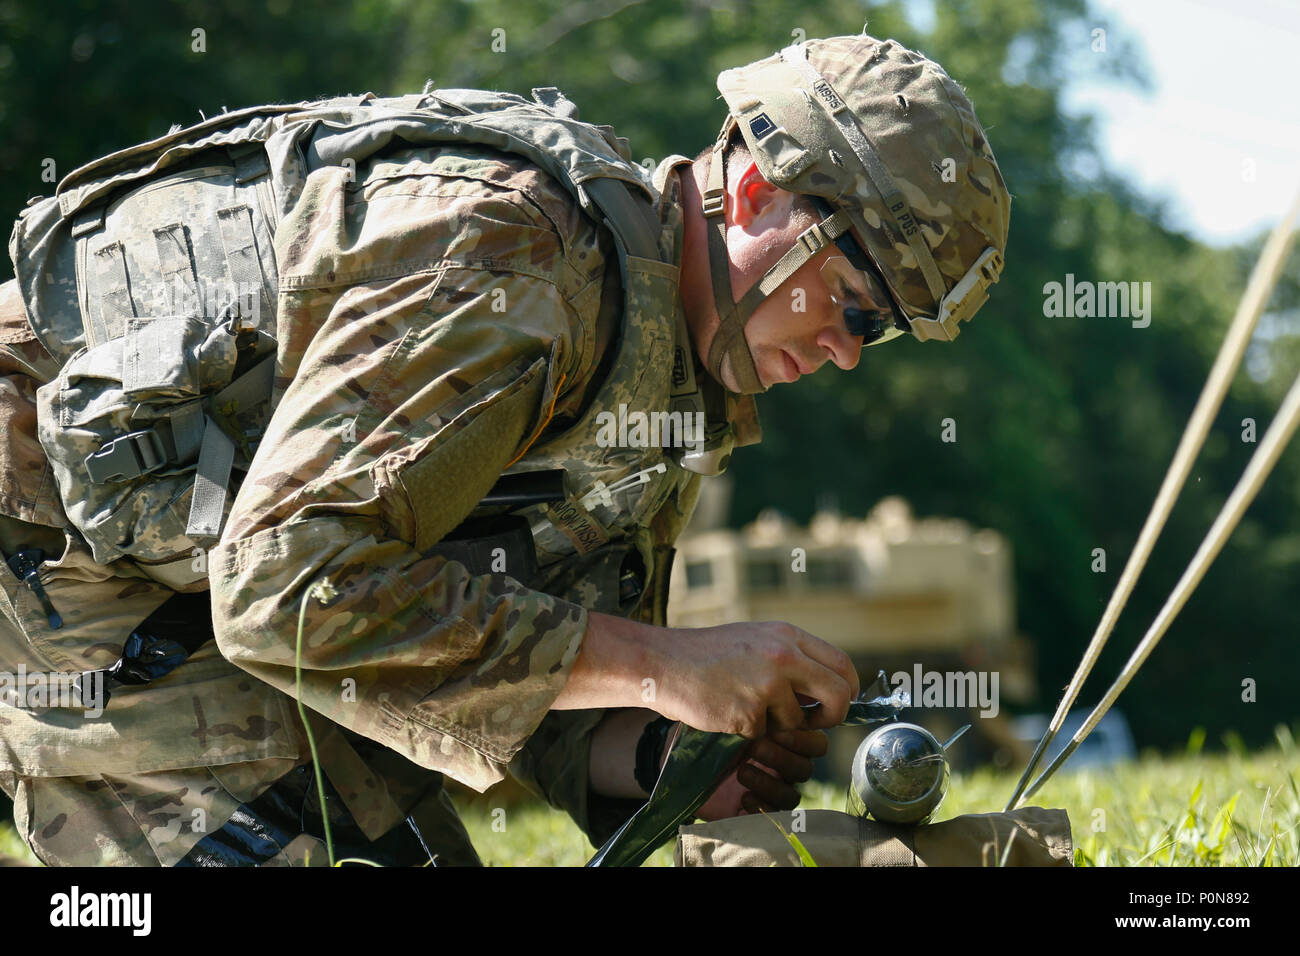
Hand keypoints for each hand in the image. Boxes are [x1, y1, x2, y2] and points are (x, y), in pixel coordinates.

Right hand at [654, 621, 858, 737]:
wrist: (665, 663)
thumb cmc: (709, 654)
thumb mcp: (757, 640)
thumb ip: (792, 657)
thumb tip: (827, 686)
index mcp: (788, 636)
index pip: (842, 664)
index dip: (847, 689)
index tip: (839, 702)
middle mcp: (783, 657)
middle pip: (838, 695)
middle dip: (832, 715)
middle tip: (814, 722)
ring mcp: (767, 686)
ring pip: (797, 721)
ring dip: (776, 724)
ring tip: (744, 704)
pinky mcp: (749, 713)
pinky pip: (764, 734)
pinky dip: (748, 730)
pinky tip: (727, 710)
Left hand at [696, 727, 828, 820]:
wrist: (682, 753)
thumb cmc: (710, 726)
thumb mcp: (734, 715)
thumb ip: (758, 714)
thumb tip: (770, 718)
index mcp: (785, 740)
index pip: (817, 744)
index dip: (802, 740)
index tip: (775, 728)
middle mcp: (782, 766)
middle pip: (805, 769)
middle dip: (781, 758)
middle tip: (753, 746)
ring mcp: (770, 789)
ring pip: (792, 795)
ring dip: (769, 783)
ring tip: (741, 771)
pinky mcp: (755, 809)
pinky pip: (774, 817)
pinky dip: (762, 807)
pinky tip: (742, 797)